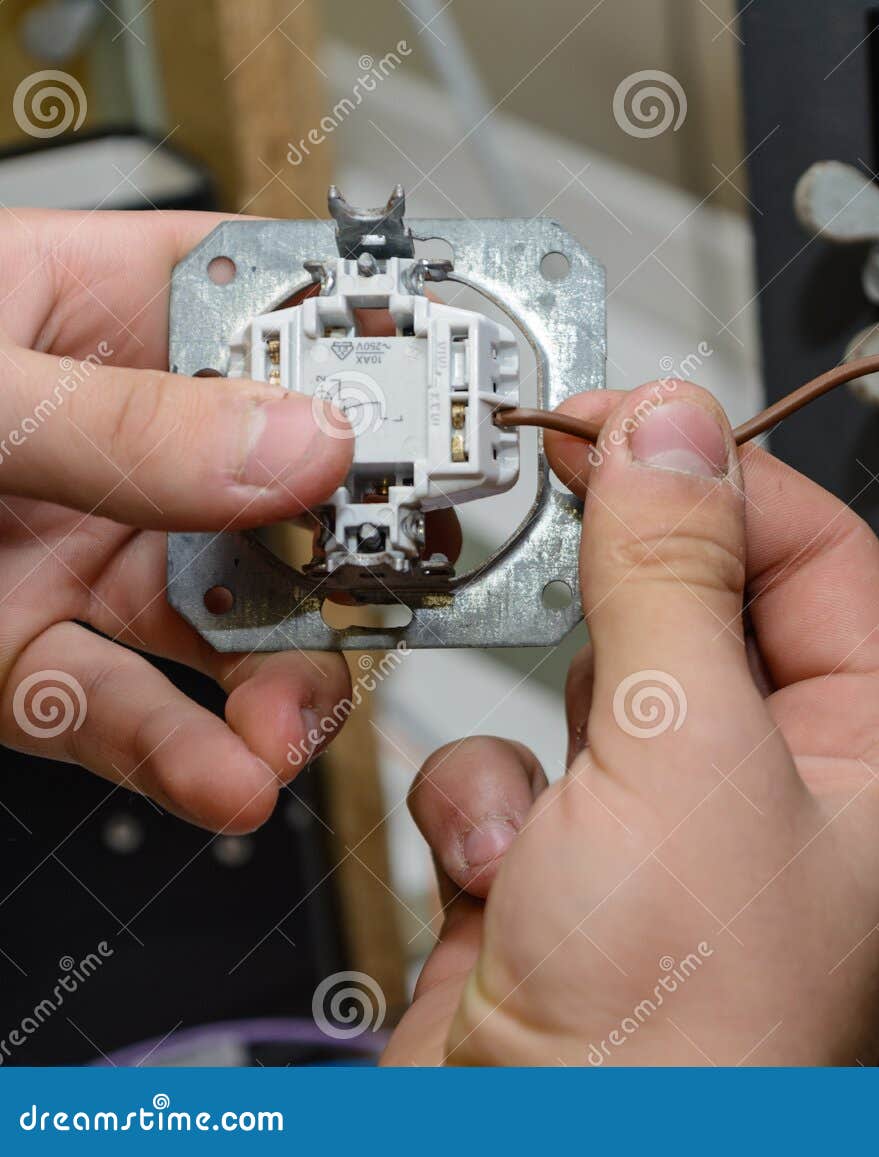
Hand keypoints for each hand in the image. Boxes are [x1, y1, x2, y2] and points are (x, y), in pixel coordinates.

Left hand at [0, 209, 355, 831]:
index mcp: (103, 310)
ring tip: (297, 718)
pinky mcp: (30, 662)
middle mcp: (119, 438)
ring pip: (230, 621)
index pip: (295, 314)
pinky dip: (180, 757)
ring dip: (280, 682)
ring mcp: (79, 553)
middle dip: (360, 556)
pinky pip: (131, 713)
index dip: (398, 359)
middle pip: (298, 490)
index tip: (475, 413)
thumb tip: (299, 446)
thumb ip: (124, 425)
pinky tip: (222, 777)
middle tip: (407, 595)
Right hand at [385, 382, 878, 1064]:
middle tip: (549, 544)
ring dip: (535, 736)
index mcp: (865, 763)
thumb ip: (674, 575)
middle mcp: (773, 799)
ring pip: (581, 695)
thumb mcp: (686, 757)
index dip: (722, 473)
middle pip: (691, 617)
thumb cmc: (682, 1042)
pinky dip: (479, 813)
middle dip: (611, 607)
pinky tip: (497, 878)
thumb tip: (676, 428)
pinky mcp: (560, 888)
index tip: (625, 419)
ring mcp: (660, 847)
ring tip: (544, 805)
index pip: (816, 559)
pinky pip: (506, 782)